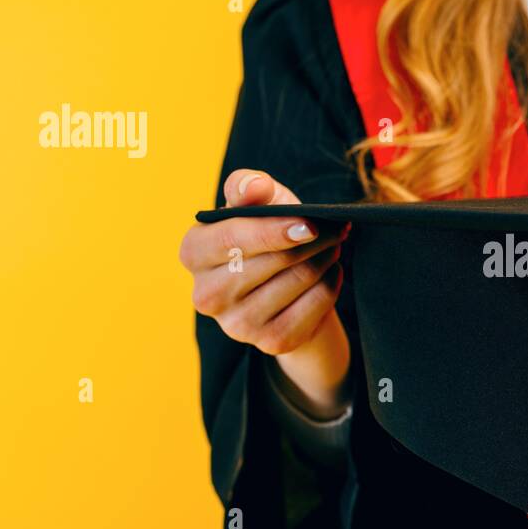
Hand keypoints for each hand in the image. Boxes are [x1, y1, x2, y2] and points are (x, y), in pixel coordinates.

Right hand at [179, 169, 350, 416]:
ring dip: (326, 256)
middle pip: (275, 260)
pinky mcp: (270, 342)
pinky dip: (331, 282)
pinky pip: (317, 304)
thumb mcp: (256, 204)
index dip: (274, 230)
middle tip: (335, 228)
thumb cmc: (263, 235)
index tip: (310, 223)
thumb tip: (255, 187)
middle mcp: (206, 295)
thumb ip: (248, 186)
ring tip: (332, 245)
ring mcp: (236, 325)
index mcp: (192, 253)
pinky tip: (330, 271)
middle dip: (313, 239)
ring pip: (300, 279)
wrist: (281, 290)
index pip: (233, 238)